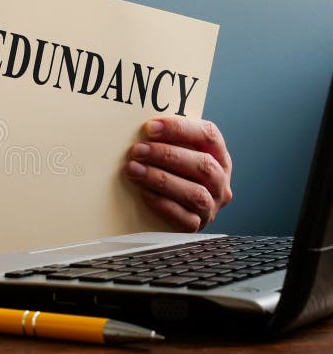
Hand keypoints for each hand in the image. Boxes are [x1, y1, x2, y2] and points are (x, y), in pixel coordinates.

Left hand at [123, 117, 232, 231]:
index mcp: (218, 156)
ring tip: (133, 170)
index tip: (150, 127)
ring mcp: (211, 206)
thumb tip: (142, 127)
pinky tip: (143, 193)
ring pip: (194, 192)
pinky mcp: (196, 226)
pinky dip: (162, 203)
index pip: (209, 135)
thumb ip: (166, 141)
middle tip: (137, 150)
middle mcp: (220, 181)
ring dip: (161, 179)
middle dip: (167, 155)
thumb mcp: (174, 155)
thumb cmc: (169, 174)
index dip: (180, 128)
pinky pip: (183, 217)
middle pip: (202, 164)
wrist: (165, 215)